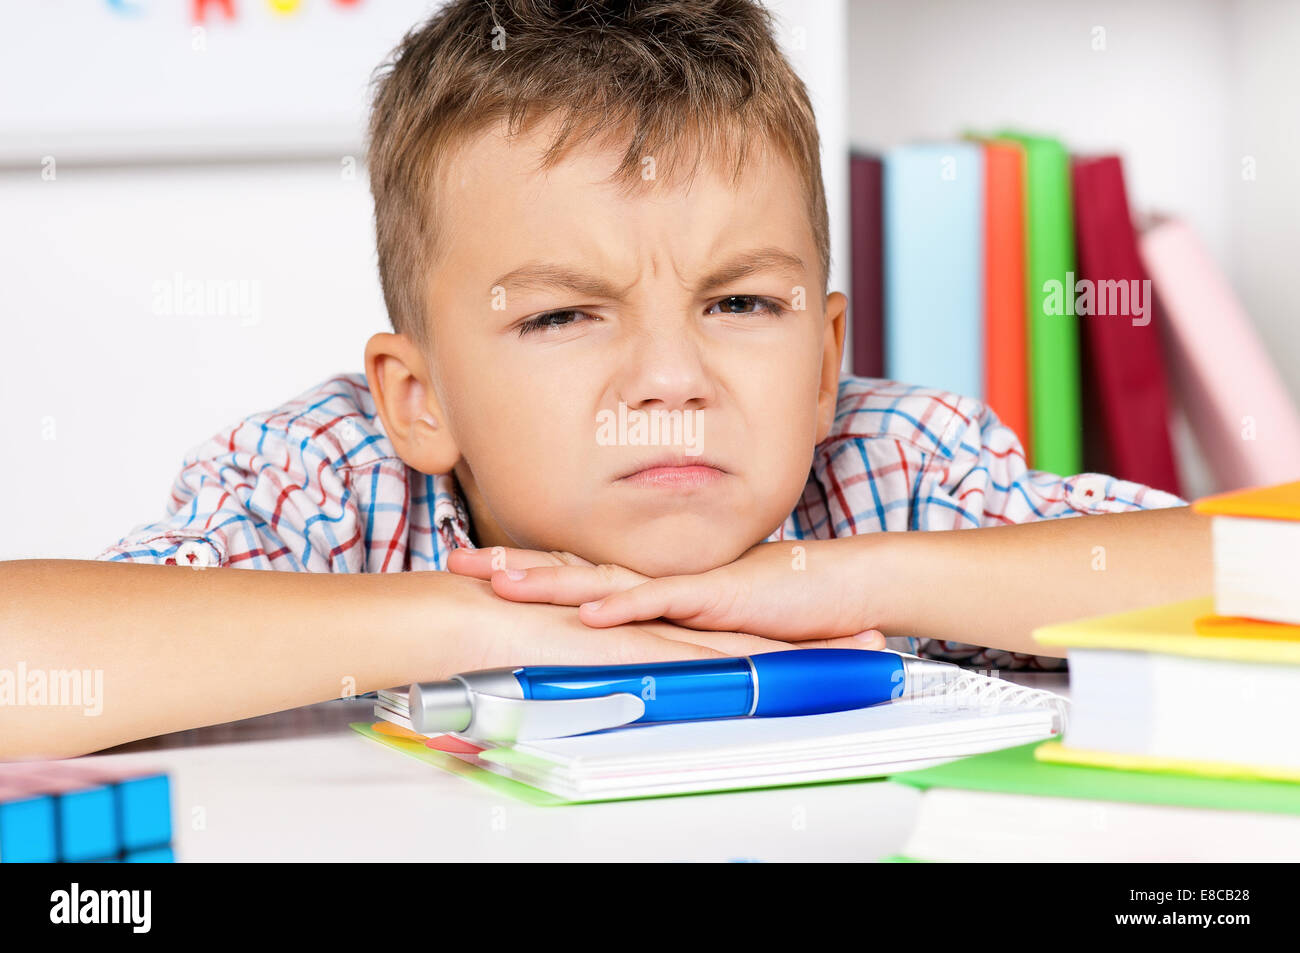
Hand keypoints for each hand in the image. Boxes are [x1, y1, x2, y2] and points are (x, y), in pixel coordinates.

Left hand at [437, 570, 871, 673]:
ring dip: (551, 580)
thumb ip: (663, 629)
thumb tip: (622, 640)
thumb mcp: (703, 625)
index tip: (477, 567)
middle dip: (512, 563)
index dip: (525, 567)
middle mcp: (656, 578)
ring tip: (502, 580)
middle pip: (571, 568)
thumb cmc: (774, 606)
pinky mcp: (714, 596)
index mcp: (649, 584)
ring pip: (604, 579)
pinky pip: (662, 602)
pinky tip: (589, 614)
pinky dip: (624, 608)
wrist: (836, 588)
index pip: (575, 572)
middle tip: (456, 560)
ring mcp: (681, 583)